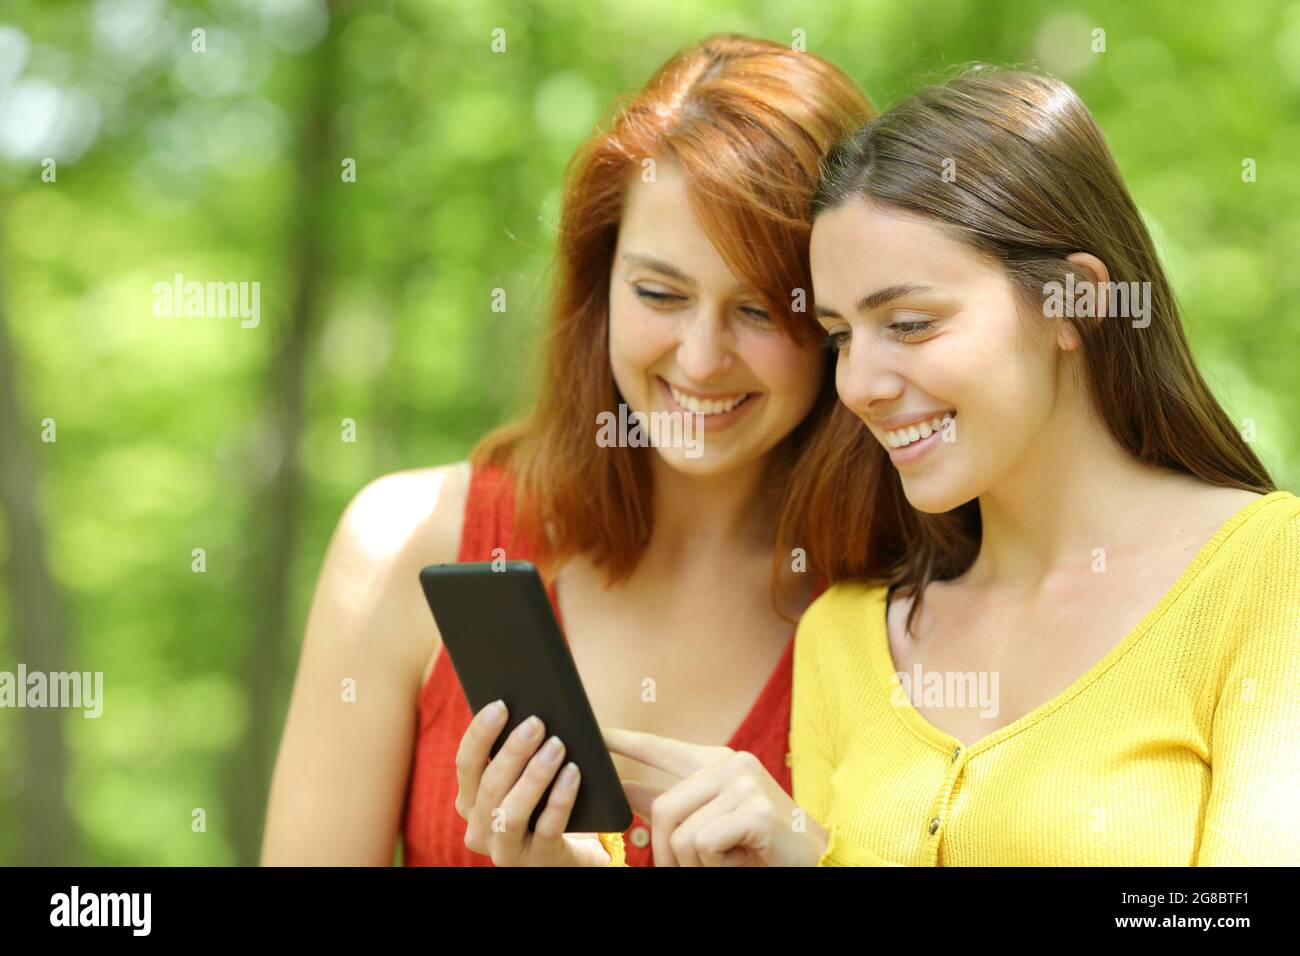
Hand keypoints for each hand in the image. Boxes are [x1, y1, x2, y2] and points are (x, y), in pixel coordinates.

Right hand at [455, 701, 611, 865]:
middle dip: (513, 751)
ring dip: (534, 775)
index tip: (500, 705)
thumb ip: (519, 754)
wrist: (565, 854)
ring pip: (511, 812)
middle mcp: (479, 829)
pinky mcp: (536, 862)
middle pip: (489, 785)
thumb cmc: (542, 806)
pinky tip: (573, 775)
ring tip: (557, 746)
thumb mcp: (524, 780)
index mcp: (470, 802)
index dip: (480, 734)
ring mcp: (505, 850)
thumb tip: (531, 714)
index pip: (466, 764)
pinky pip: (546, 829)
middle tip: (537, 722)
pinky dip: (559, 800)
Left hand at [604, 728, 828, 866]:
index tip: (595, 734)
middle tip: (687, 869)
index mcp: (719, 762)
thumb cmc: (760, 846)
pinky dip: (714, 865)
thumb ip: (674, 802)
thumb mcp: (712, 822)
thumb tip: (626, 790)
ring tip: (724, 862)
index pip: (661, 748)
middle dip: (666, 851)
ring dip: (694, 863)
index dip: (625, 742)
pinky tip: (741, 858)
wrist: (815, 862)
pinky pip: (703, 844)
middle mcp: (730, 764)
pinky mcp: (754, 809)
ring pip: (680, 831)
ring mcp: (744, 783)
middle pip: (662, 807)